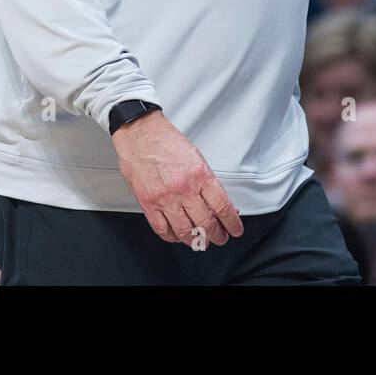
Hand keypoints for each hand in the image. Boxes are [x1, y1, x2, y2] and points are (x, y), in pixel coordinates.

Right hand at [112, 111, 243, 248]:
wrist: (140, 134)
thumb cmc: (166, 142)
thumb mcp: (196, 157)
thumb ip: (207, 181)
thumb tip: (218, 202)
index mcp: (200, 174)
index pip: (222, 206)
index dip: (232, 223)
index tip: (235, 229)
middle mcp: (183, 188)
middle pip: (206, 223)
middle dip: (217, 235)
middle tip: (220, 237)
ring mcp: (165, 198)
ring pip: (185, 231)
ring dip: (196, 241)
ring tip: (201, 241)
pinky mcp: (148, 204)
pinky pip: (162, 229)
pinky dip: (172, 237)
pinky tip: (177, 236)